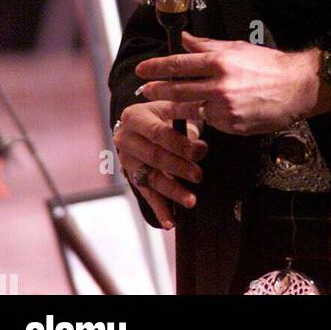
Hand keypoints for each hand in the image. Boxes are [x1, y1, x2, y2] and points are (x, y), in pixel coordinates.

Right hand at [113, 100, 206, 228]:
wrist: (142, 122)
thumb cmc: (164, 113)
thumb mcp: (172, 106)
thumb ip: (187, 115)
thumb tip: (205, 131)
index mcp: (135, 116)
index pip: (158, 132)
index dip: (180, 142)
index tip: (202, 149)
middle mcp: (125, 139)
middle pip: (154, 156)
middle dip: (179, 167)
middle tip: (199, 175)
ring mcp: (127, 161)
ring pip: (152, 178)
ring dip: (172, 191)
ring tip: (191, 201)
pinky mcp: (131, 178)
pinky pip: (147, 195)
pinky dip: (160, 210)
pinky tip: (170, 223)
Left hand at [134, 32, 330, 135]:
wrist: (296, 88)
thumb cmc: (269, 65)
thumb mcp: (237, 48)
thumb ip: (207, 46)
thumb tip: (184, 40)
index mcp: (220, 62)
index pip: (180, 64)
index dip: (158, 67)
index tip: (143, 69)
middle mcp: (220, 85)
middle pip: (178, 89)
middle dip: (157, 90)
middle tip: (144, 90)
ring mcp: (225, 108)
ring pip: (190, 109)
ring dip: (173, 107)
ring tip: (163, 105)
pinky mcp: (231, 125)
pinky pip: (209, 122)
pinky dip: (202, 117)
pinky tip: (199, 114)